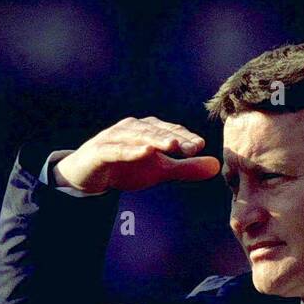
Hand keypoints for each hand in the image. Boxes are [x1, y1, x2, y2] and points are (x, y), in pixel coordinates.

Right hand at [52, 117, 219, 193]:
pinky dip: (131, 150)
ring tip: (171, 146)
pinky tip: (144, 153)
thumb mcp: (159, 170)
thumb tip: (216, 166)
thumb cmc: (126, 167)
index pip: (170, 131)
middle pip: (156, 131)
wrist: (88, 175)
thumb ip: (185, 168)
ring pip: (138, 136)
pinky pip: (117, 149)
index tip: (200, 146)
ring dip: (155, 140)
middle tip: (192, 146)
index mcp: (148, 129)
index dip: (185, 137)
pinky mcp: (100, 150)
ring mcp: (115, 137)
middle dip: (174, 137)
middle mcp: (133, 128)